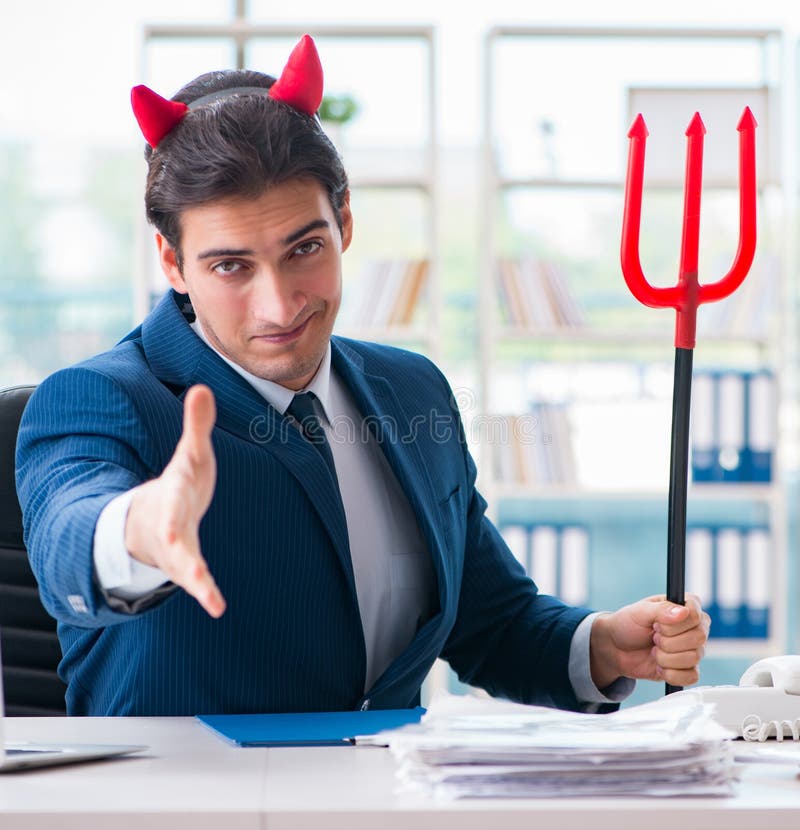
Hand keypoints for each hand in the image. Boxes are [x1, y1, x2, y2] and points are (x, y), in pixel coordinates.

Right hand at [124, 384, 224, 617]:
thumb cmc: (177, 486)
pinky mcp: (185, 565)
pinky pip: (195, 580)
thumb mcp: (189, 456)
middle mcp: (170, 523)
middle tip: (188, 561)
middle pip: (174, 534)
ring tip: (207, 594)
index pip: (175, 491)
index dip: (175, 500)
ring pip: (183, 565)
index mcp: (172, 492)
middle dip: (178, 547)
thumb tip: (201, 387)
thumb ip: (196, 426)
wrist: (150, 520)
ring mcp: (175, 548)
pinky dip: (204, 592)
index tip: (179, 502)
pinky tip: (217, 607)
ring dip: (194, 578)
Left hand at [589, 594, 709, 689]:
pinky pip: (691, 677)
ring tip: (654, 650)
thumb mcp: (640, 611)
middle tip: (653, 637)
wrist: (616, 648)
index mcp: (686, 606)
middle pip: (698, 638)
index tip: (656, 624)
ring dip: (665, 657)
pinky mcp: (689, 669)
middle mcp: (695, 626)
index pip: (695, 615)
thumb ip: (661, 609)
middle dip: (668, 641)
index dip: (673, 624)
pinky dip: (670, 673)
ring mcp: (693, 648)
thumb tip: (683, 612)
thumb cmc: (629, 624)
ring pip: (693, 658)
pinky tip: (659, 666)